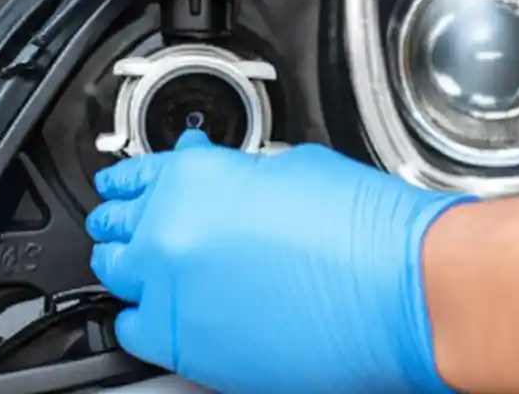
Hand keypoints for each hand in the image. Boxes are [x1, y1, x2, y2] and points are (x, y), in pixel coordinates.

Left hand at [85, 130, 474, 392]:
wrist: (404, 290)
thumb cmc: (368, 231)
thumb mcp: (290, 170)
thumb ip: (234, 179)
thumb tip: (219, 186)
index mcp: (193, 178)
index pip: (132, 178)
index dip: (130, 185)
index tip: (125, 190)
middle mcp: (170, 233)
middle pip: (113, 229)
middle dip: (124, 226)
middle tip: (133, 229)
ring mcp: (172, 293)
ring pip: (115, 280)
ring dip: (130, 272)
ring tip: (146, 272)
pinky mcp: (188, 348)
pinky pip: (136, 333)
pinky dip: (143, 322)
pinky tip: (160, 315)